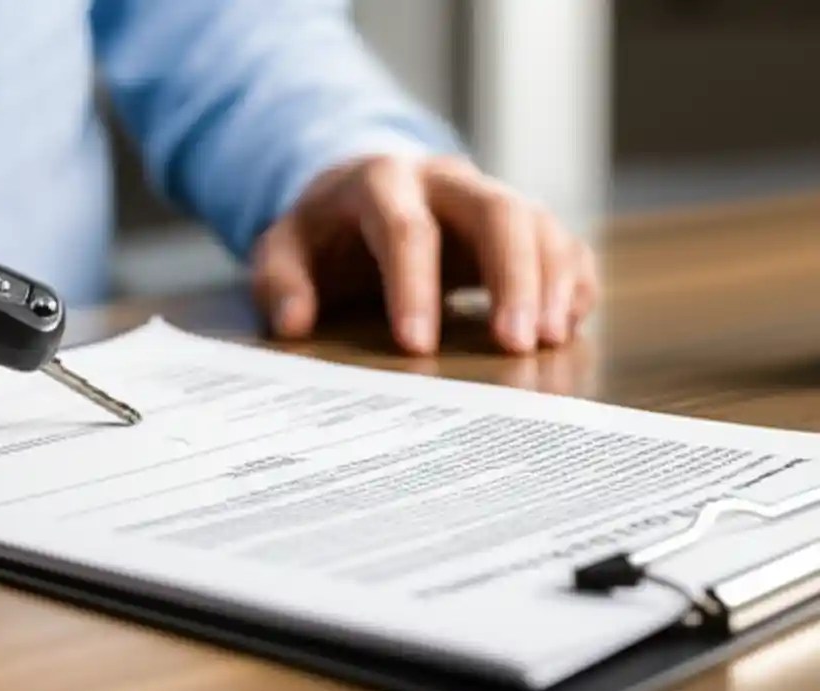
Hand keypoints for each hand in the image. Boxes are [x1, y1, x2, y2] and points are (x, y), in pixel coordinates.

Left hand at [251, 155, 599, 353]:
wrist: (360, 190)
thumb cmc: (323, 233)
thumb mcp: (283, 249)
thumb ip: (279, 282)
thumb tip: (293, 322)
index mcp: (381, 181)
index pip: (405, 230)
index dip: (413, 287)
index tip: (416, 347)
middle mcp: (445, 180)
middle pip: (497, 211)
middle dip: (513, 277)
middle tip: (518, 344)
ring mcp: (489, 196)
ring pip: (539, 222)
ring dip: (553, 280)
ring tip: (551, 341)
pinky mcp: (520, 222)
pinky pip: (562, 240)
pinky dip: (573, 279)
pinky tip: (570, 324)